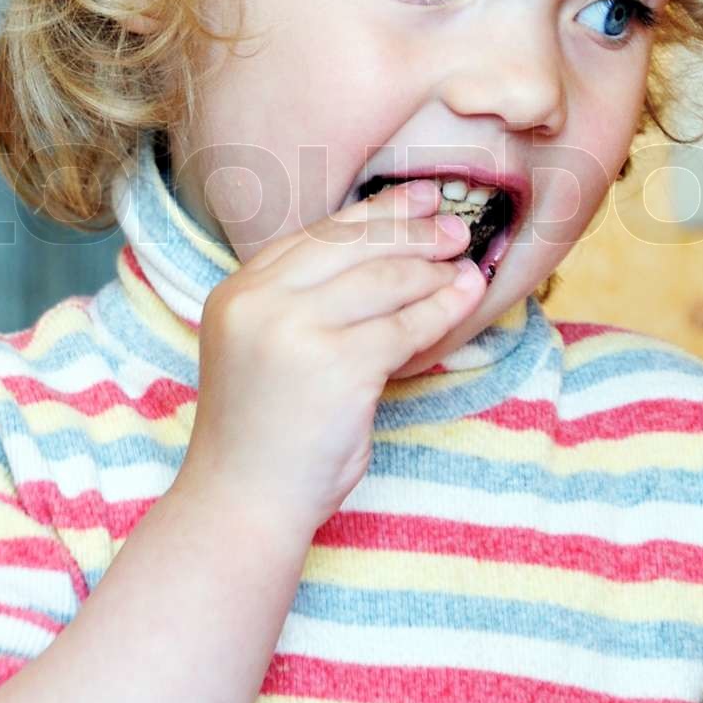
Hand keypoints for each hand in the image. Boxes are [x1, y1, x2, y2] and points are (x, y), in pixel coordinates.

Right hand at [179, 180, 485, 536]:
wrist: (245, 502)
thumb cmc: (264, 432)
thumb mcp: (267, 348)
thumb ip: (305, 302)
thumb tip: (388, 255)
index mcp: (237, 290)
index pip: (316, 234)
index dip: (373, 213)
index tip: (415, 200)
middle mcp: (259, 301)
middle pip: (352, 243)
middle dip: (411, 229)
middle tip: (454, 226)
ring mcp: (294, 330)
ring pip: (385, 279)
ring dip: (434, 269)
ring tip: (465, 265)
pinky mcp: (337, 365)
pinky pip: (405, 326)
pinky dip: (442, 310)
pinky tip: (464, 301)